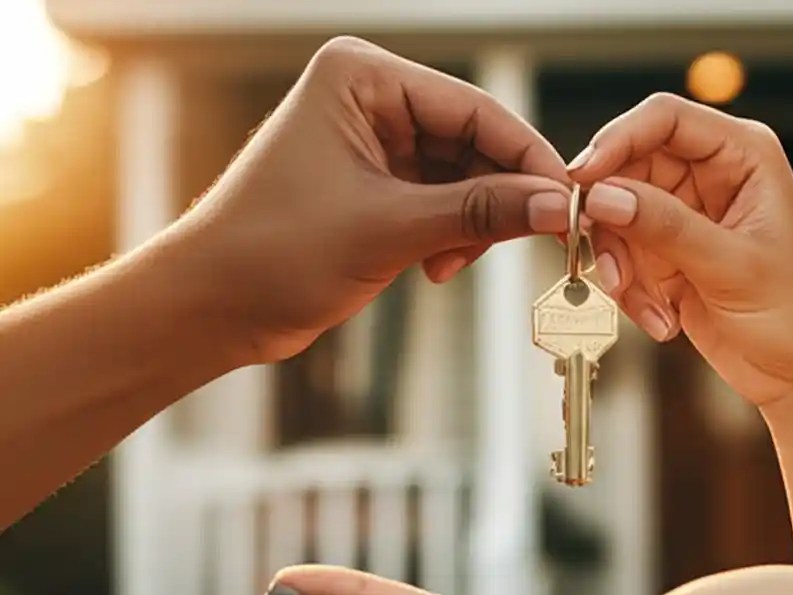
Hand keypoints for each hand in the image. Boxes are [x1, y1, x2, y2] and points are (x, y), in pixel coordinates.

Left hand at [160, 37, 569, 363]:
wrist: (211, 306)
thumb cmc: (274, 251)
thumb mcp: (389, 228)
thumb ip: (478, 212)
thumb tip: (554, 205)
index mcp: (362, 77)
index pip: (473, 109)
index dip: (526, 158)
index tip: (567, 202)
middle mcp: (370, 99)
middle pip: (474, 142)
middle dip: (499, 197)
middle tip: (530, 240)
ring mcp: (374, 142)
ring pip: (465, 177)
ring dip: (473, 224)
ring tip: (451, 263)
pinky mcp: (376, 185)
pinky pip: (443, 202)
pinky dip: (453, 236)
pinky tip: (436, 268)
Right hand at [569, 93, 792, 406]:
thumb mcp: (734, 267)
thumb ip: (666, 227)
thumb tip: (604, 194)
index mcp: (743, 155)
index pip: (664, 118)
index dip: (617, 139)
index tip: (584, 179)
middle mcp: (711, 176)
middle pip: (628, 166)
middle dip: (612, 218)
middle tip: (611, 263)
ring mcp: (686, 218)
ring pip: (617, 216)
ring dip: (620, 264)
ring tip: (647, 304)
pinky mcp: (669, 257)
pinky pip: (623, 258)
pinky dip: (630, 290)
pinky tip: (662, 319)